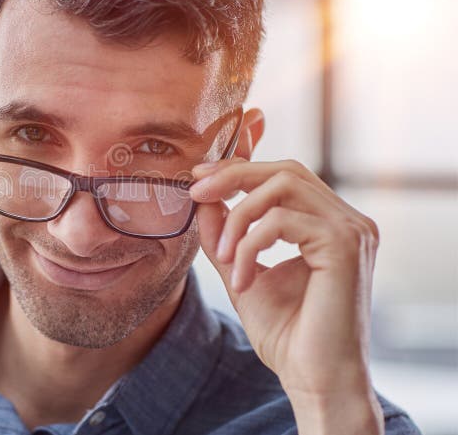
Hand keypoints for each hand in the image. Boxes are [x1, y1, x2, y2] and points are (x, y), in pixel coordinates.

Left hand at [190, 158, 382, 432]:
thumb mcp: (242, 271)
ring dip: (239, 217)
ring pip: (282, 186)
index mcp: (330, 223)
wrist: (313, 379)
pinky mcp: (346, 244)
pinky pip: (282, 221)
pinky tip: (240, 280)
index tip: (199, 178)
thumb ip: (225, 234)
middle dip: (233, 176)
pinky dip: (250, 245)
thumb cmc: (286, 333)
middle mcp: (348, 220)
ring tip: (223, 256)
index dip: (240, 169)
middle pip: (285, 169)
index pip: (285, 175)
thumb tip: (204, 198)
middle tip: (196, 193)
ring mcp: (351, 229)